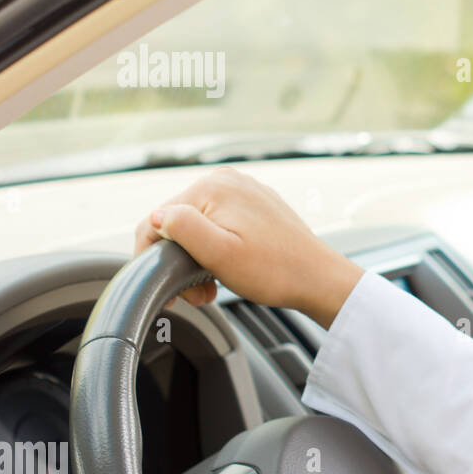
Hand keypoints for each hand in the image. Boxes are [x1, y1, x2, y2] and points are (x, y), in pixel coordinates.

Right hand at [133, 167, 364, 328]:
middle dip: (179, 261)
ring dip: (197, 259)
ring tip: (212, 286)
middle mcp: (227, 180)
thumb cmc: (274, 271)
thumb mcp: (218, 254)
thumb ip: (180, 228)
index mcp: (213, 186)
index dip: (154, 257)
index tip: (172, 289)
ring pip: (198, 226)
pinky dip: (217, 250)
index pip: (156, 219)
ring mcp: (244, 192)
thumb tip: (155, 216)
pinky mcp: (256, 206)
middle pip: (178, 223)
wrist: (318, 279)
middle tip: (198, 293)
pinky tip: (228, 272)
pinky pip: (221, 226)